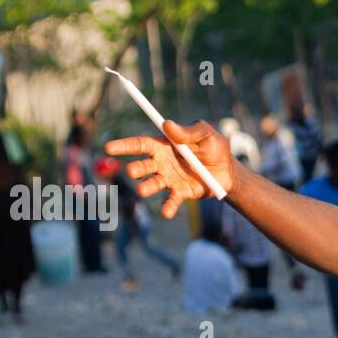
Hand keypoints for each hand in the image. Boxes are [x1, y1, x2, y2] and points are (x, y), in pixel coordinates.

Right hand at [104, 119, 236, 218]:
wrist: (229, 171)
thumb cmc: (214, 148)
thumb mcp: (205, 133)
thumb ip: (187, 131)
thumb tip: (167, 124)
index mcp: (164, 145)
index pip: (139, 144)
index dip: (123, 145)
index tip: (108, 147)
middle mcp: (162, 163)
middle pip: (143, 166)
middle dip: (136, 169)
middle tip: (133, 171)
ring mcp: (170, 179)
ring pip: (153, 184)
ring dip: (147, 187)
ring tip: (143, 190)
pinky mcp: (180, 193)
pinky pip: (171, 201)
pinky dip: (167, 207)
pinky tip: (166, 213)